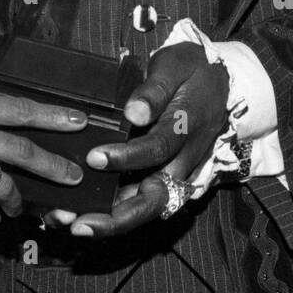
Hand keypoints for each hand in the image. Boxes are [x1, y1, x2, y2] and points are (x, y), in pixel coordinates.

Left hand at [65, 43, 229, 237]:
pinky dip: (113, 214)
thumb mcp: (176, 66)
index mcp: (184, 129)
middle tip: (81, 224)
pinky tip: (81, 217)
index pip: (157, 149)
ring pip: (145, 207)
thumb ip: (155, 90)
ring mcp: (174, 174)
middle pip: (154, 198)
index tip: (95, 158)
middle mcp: (181, 161)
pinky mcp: (164, 179)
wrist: (219, 84)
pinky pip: (141, 202)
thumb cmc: (191, 70)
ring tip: (72, 226)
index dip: (126, 157)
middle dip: (118, 217)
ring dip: (111, 222)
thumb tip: (134, 113)